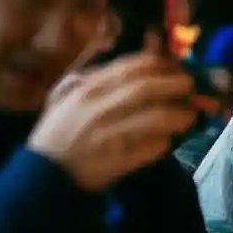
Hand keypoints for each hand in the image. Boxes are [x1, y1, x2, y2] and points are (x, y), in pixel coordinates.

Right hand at [28, 33, 196, 190]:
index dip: (162, 65)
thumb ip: (97, 75)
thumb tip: (132, 58)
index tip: (176, 69)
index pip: (133, 66)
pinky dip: (163, 143)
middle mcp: (99, 108)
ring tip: (188, 118)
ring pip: (153, 119)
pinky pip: (149, 148)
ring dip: (178, 116)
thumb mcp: (67, 94)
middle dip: (175, 86)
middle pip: (147, 89)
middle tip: (190, 89)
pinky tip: (167, 141)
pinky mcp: (116, 161)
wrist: (42, 174)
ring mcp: (108, 135)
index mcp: (88, 88)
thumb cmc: (58, 130)